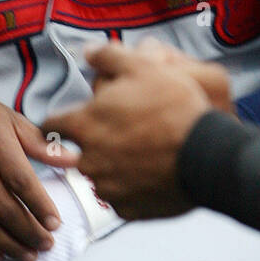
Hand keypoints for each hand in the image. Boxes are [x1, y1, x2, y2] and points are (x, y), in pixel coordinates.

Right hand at [0, 76, 59, 260]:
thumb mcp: (6, 115)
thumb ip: (39, 140)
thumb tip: (71, 159)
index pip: (20, 180)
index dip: (40, 206)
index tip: (54, 222)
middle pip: (3, 207)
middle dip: (29, 232)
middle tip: (46, 243)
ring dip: (9, 245)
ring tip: (28, 253)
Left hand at [40, 41, 232, 220]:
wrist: (206, 154)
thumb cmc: (174, 107)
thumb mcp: (141, 67)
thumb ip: (108, 57)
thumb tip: (88, 51)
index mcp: (86, 125)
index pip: (52, 125)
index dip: (61, 120)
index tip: (71, 119)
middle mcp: (90, 160)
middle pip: (79, 152)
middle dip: (94, 142)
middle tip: (122, 132)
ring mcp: (109, 188)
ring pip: (101, 175)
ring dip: (113, 165)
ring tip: (141, 151)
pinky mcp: (129, 210)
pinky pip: (122, 197)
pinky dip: (132, 186)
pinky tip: (150, 172)